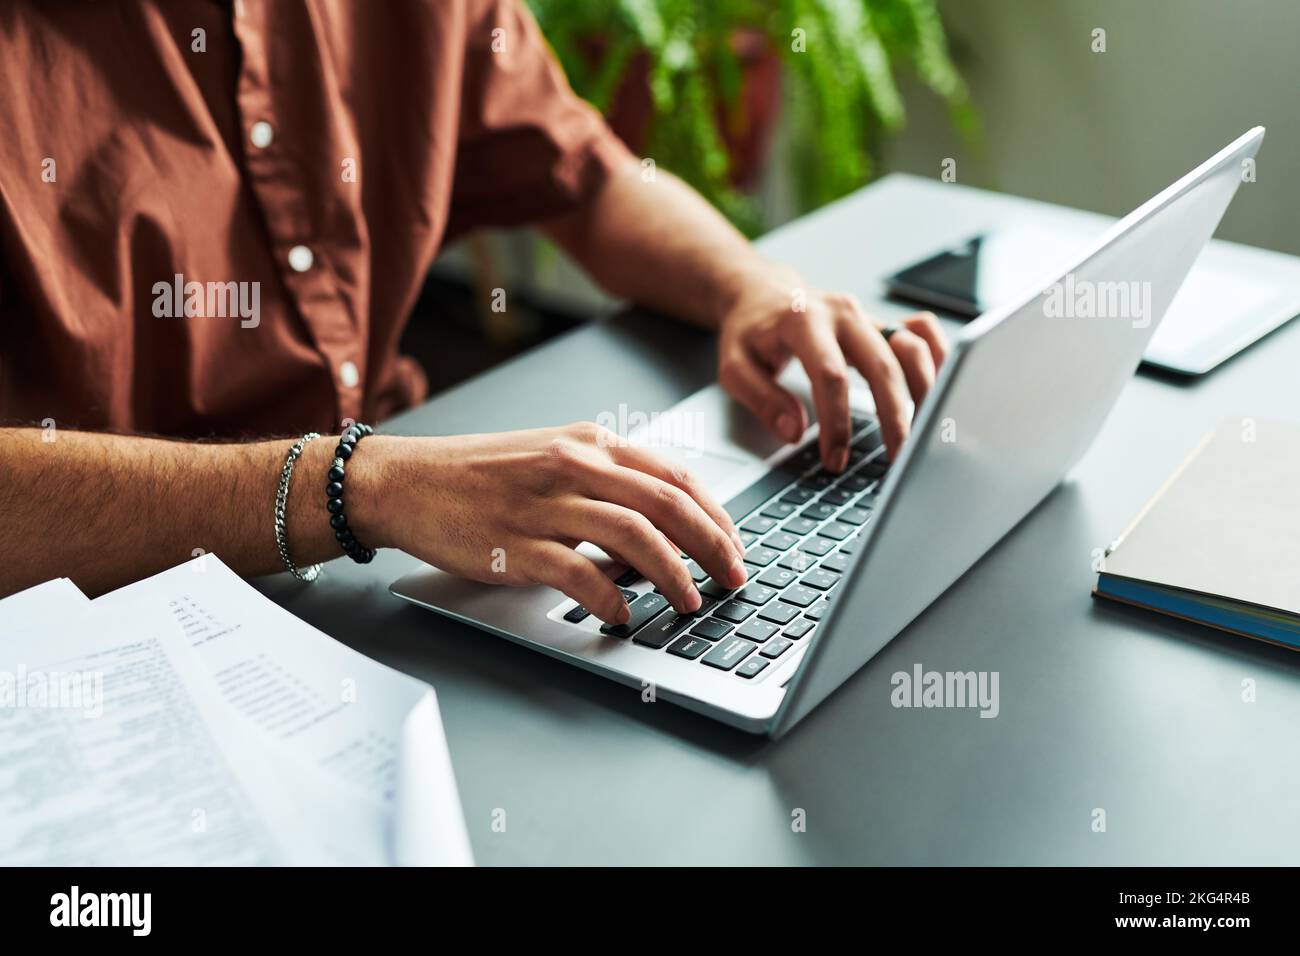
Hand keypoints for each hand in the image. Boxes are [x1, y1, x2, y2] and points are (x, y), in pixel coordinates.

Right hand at [355, 425, 747, 624]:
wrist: (406, 482)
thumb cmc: (480, 475)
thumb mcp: (551, 457)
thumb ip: (605, 483)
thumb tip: (660, 530)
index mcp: (588, 443)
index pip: (672, 476)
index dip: (715, 514)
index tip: (735, 545)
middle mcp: (573, 466)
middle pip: (664, 505)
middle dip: (711, 545)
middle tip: (734, 577)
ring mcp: (544, 504)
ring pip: (632, 536)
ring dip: (672, 574)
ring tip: (690, 601)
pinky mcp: (516, 543)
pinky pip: (578, 573)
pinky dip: (608, 599)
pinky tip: (623, 616)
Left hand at [717, 270, 948, 468]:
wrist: (763, 294)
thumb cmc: (749, 332)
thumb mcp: (734, 366)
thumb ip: (762, 399)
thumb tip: (795, 432)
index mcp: (803, 321)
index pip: (830, 375)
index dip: (837, 422)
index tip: (836, 458)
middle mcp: (842, 314)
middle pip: (883, 365)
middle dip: (895, 416)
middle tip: (898, 458)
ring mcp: (867, 316)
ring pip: (912, 348)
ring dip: (925, 391)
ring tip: (926, 432)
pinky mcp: (881, 322)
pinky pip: (922, 331)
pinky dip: (938, 356)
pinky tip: (939, 387)